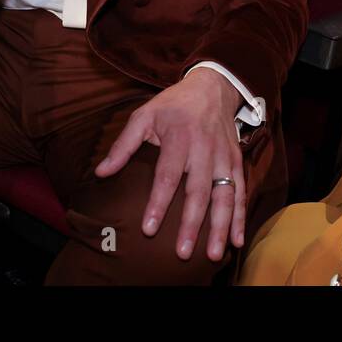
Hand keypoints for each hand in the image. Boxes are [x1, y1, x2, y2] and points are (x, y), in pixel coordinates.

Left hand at [95, 69, 245, 261]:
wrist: (212, 87)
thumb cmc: (173, 105)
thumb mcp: (144, 115)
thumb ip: (123, 145)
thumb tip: (101, 172)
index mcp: (180, 137)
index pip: (168, 175)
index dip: (158, 203)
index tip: (148, 229)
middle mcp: (204, 149)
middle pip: (198, 192)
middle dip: (191, 224)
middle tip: (182, 252)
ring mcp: (224, 157)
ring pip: (224, 196)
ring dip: (219, 227)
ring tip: (212, 254)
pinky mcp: (236, 161)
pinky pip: (240, 192)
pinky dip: (239, 217)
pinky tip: (236, 241)